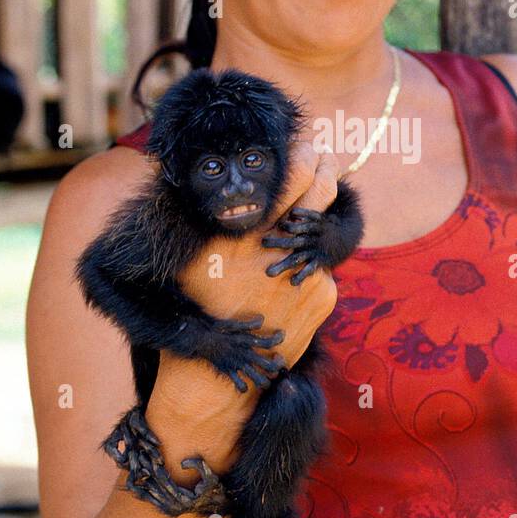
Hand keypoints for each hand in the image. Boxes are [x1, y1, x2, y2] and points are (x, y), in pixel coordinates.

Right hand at [146, 138, 341, 466]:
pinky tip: (294, 269)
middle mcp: (283, 250)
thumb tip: (214, 174)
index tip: (304, 144)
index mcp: (247, 232)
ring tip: (312, 208)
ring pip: (322, 231)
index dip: (304, 154)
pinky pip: (322, 265)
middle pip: (324, 190)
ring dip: (318, 219)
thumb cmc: (197, 308)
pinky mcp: (326, 296)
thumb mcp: (190, 257)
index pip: (293, 174)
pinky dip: (310, 261)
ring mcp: (310, 273)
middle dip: (325, 170)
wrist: (223, 373)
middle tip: (325, 158)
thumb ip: (208, 217)